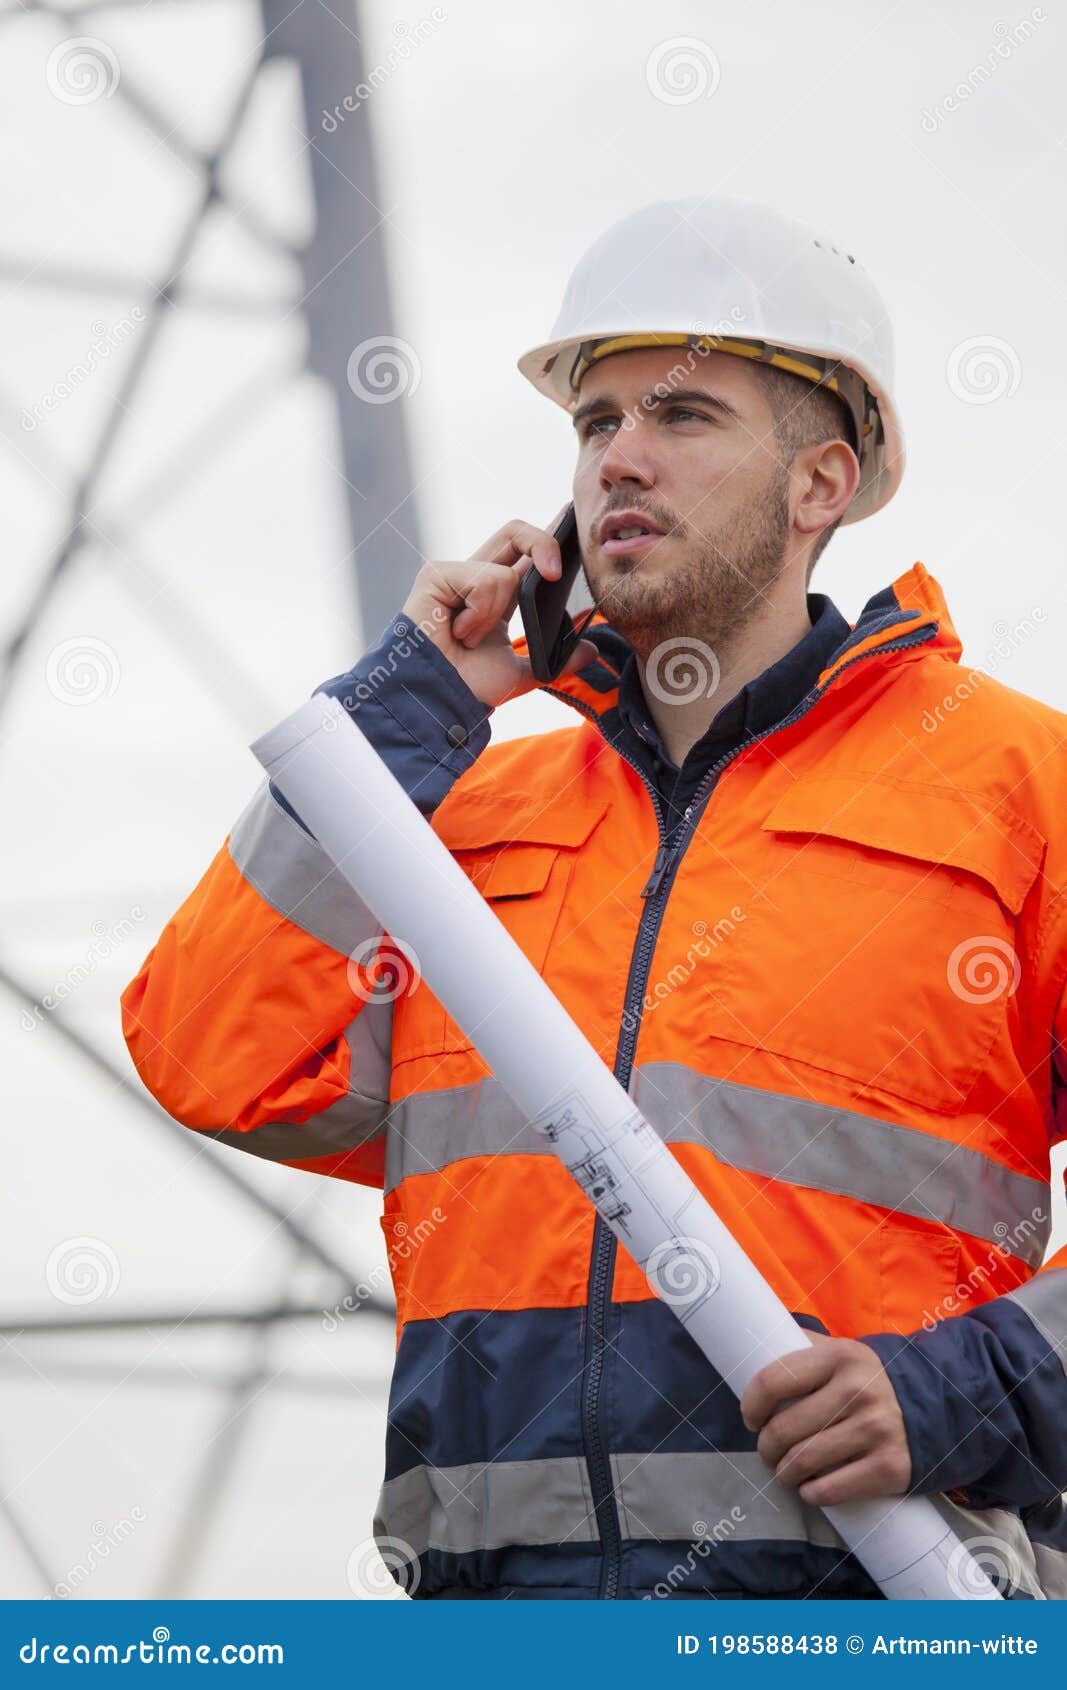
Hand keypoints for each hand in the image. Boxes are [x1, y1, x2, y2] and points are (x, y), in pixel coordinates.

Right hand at [401, 513, 597, 706]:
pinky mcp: (437, 574)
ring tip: (470, 639)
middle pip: (515, 532)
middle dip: (543, 542)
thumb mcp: (525, 673)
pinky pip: (485, 580)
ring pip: (505, 571)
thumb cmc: (469, 687)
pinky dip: (480, 613)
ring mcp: (454, 574)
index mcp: (495, 595)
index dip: (548, 533)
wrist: (440, 702)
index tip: (571, 514)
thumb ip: (557, 660)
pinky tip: (458, 631)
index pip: (525, 552)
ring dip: (496, 614)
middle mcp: (475, 578)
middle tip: (555, 573)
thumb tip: (591, 650)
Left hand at [739, 1334, 911, 1505]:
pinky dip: (810, 1494)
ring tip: (785, 1471)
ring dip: (784, 1473)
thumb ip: (804, 1346)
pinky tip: (808, 1488)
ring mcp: (876, 1430)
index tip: (752, 1419)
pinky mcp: (890, 1467)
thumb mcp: (842, 1352)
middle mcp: (858, 1391)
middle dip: (766, 1447)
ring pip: (802, 1462)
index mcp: (839, 1357)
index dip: (751, 1405)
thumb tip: (758, 1342)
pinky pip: (830, 1490)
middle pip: (784, 1429)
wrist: (934, 1406)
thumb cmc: (868, 1381)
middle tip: (768, 1451)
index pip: (774, 1381)